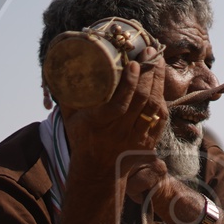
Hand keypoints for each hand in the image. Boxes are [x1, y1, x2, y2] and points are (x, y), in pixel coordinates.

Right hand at [62, 49, 168, 175]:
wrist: (98, 171)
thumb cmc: (82, 138)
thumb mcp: (70, 117)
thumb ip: (69, 93)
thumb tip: (62, 64)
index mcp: (99, 124)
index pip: (119, 103)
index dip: (129, 83)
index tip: (134, 64)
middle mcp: (120, 132)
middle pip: (140, 101)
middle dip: (148, 74)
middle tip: (151, 53)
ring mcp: (137, 138)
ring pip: (153, 107)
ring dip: (158, 82)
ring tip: (158, 61)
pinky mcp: (149, 142)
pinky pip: (159, 117)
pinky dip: (161, 98)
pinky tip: (160, 82)